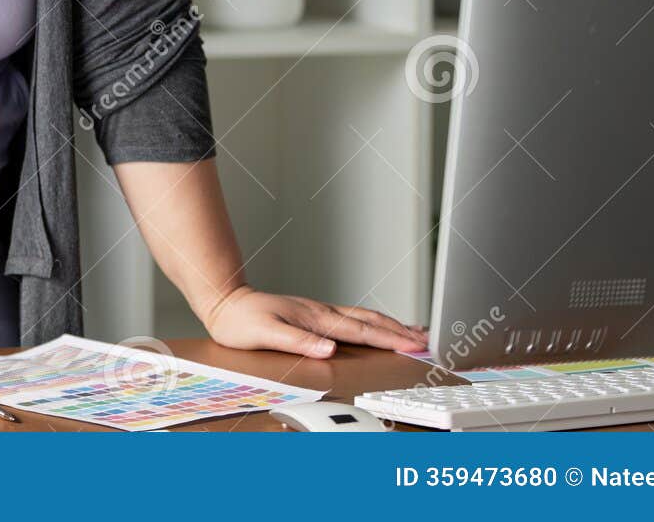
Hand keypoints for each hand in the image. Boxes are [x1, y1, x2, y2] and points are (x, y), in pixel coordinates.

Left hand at [204, 286, 426, 357]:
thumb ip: (299, 341)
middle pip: (370, 321)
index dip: (390, 339)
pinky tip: (376, 327)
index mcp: (316, 319)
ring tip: (414, 331)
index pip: (361, 331)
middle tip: (428, 339)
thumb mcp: (267, 334)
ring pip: (364, 317)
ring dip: (391, 324)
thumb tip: (329, 349)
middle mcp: (322, 313)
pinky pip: (352, 318)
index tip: (415, 345)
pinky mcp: (314, 315)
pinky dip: (372, 323)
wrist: (226, 303)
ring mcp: (320, 312)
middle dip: (400, 330)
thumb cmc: (242, 321)